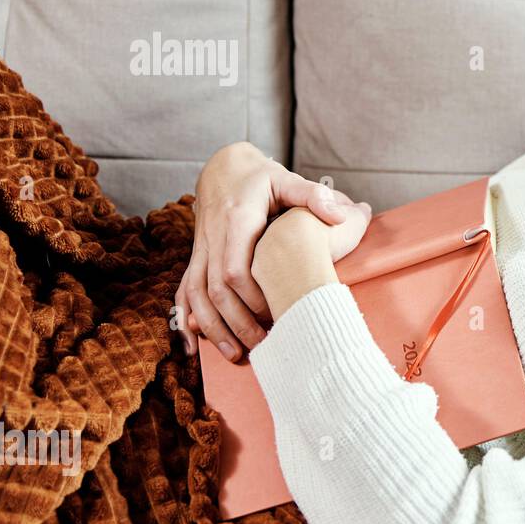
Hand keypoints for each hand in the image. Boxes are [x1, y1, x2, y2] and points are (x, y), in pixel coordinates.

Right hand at [177, 141, 359, 362]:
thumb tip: (341, 215)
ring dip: (212, 328)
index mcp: (236, 221)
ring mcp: (201, 250)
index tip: (278, 313)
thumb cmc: (261, 178)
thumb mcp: (286, 178)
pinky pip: (184, 291)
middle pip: (215, 290)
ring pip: (196, 295)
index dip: (253, 297)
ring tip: (235, 355)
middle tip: (263, 347)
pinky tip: (192, 346)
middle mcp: (213, 239)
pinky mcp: (197, 258)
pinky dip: (186, 319)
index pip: (235, 268)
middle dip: (236, 322)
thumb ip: (312, 195)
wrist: (223, 168)